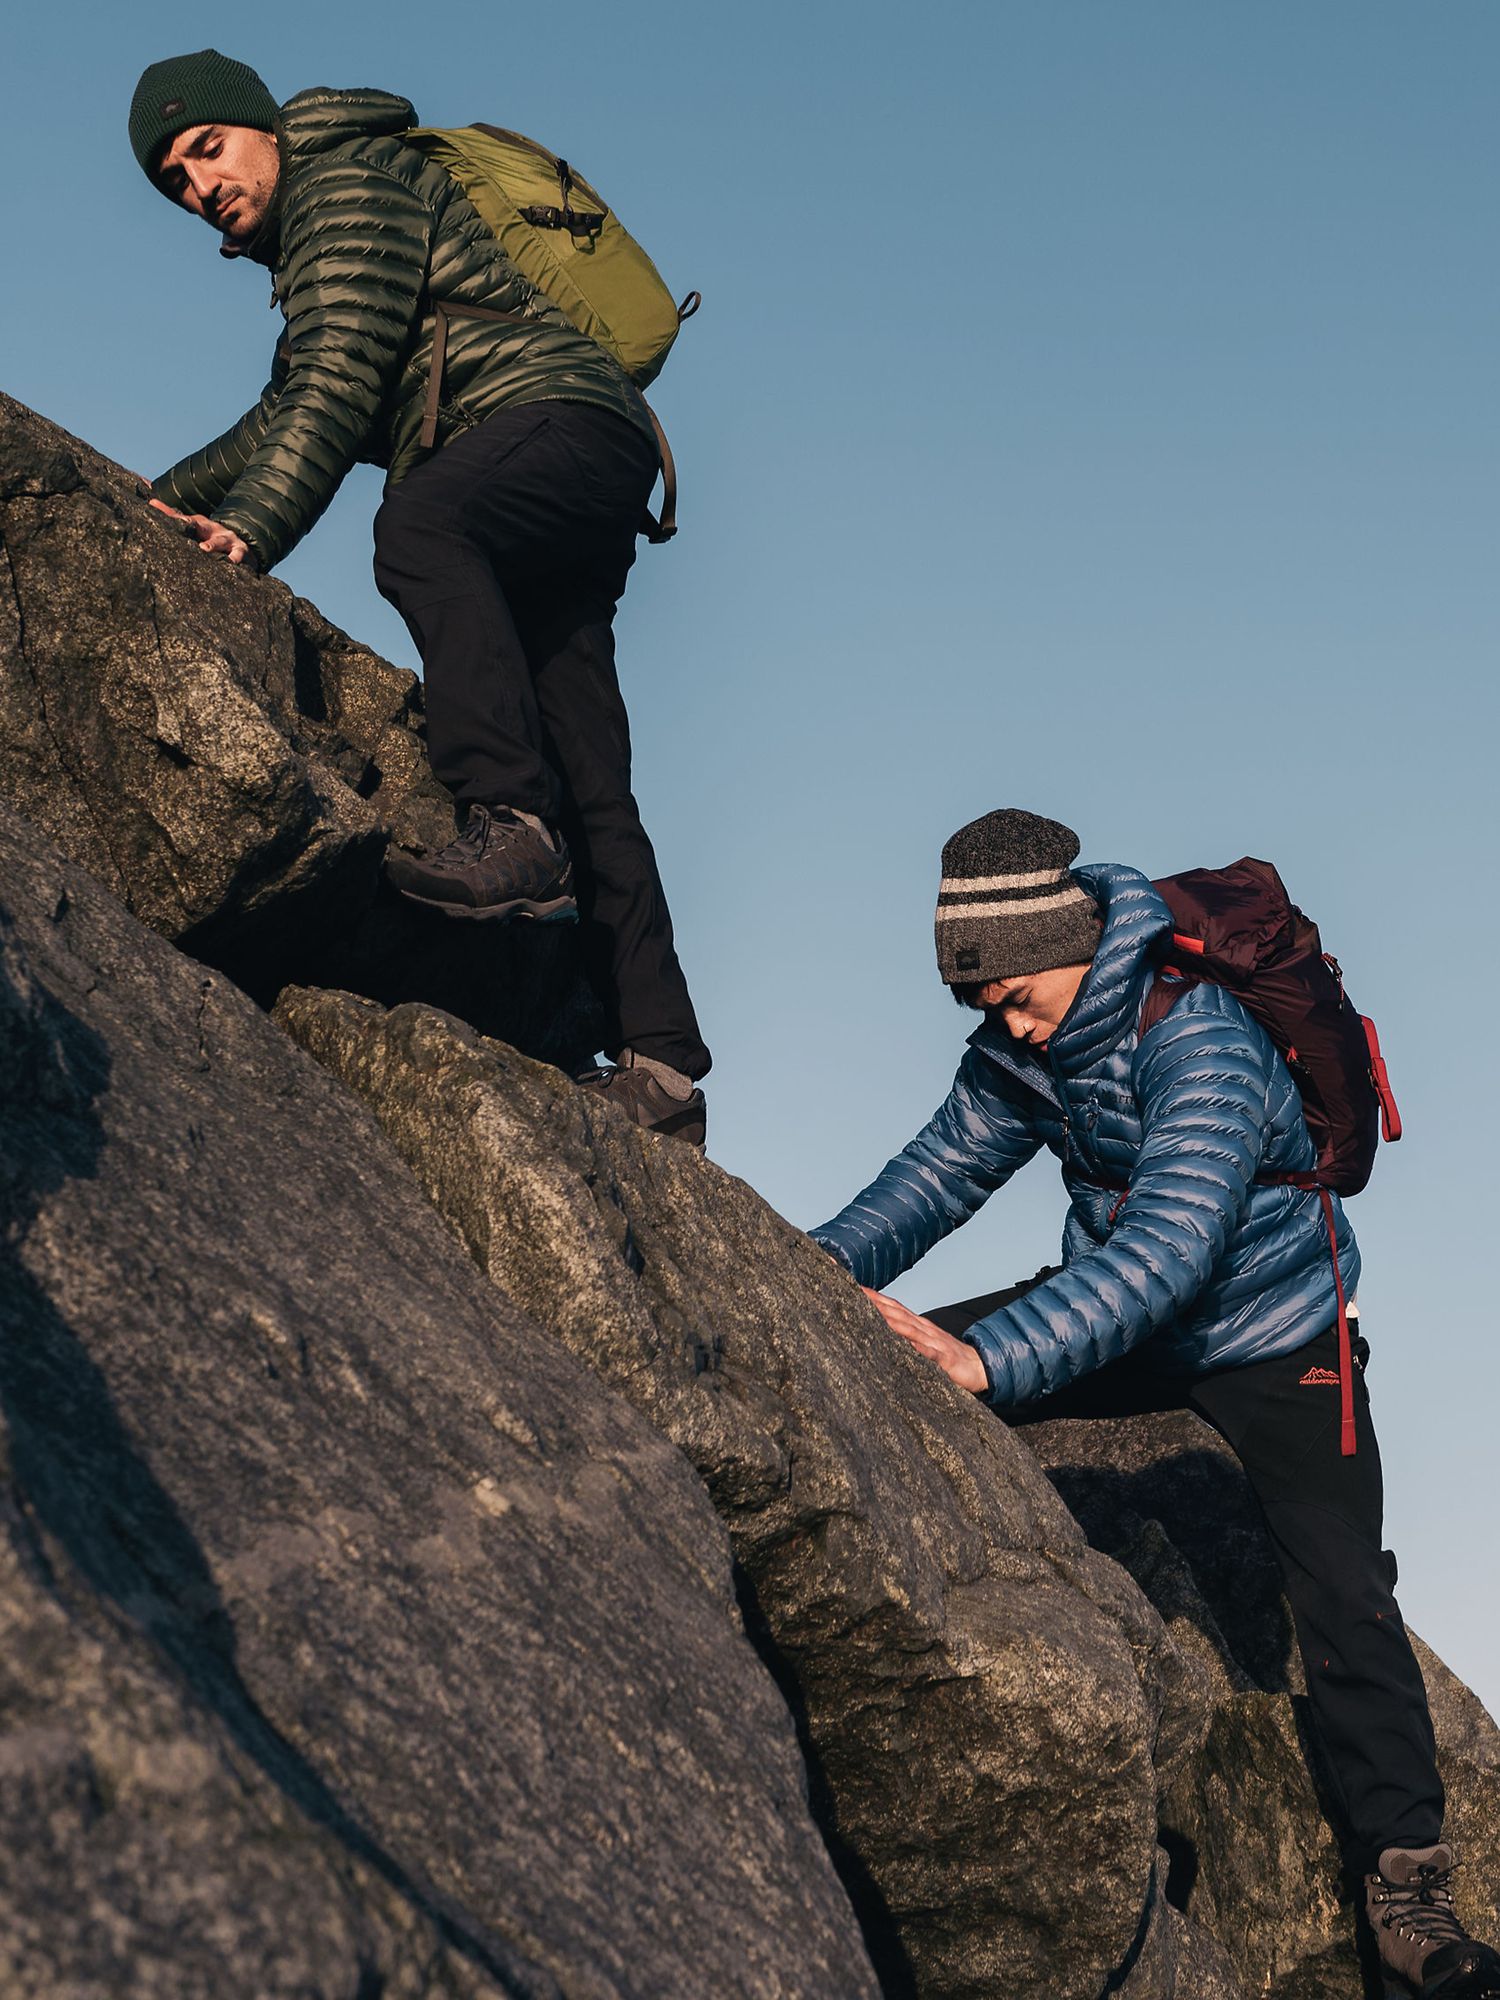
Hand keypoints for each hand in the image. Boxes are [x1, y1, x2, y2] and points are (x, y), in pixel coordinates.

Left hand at [148, 498, 254, 566]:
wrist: (239, 542)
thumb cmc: (209, 536)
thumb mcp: (193, 525)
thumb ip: (172, 515)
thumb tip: (151, 502)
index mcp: (199, 523)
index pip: (183, 519)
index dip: (171, 516)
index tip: (155, 508)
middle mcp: (212, 528)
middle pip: (200, 525)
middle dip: (191, 526)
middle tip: (176, 527)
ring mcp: (227, 538)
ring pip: (219, 540)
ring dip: (213, 543)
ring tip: (205, 548)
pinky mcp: (240, 550)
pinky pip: (238, 555)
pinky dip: (235, 559)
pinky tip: (231, 564)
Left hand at [861, 1287, 987, 1393]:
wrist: (977, 1366)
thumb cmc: (945, 1355)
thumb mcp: (920, 1343)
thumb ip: (901, 1334)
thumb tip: (877, 1327)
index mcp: (916, 1325)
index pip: (891, 1307)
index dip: (873, 1297)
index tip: (853, 1287)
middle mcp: (924, 1329)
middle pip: (897, 1312)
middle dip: (878, 1302)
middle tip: (858, 1291)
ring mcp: (935, 1342)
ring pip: (912, 1329)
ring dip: (895, 1320)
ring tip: (878, 1312)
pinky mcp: (946, 1358)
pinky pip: (933, 1353)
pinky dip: (923, 1348)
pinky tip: (913, 1344)